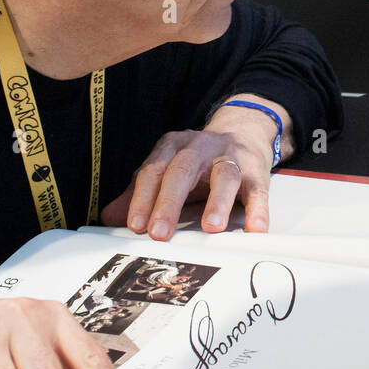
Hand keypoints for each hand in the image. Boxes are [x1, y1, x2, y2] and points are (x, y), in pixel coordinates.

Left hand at [101, 114, 279, 239]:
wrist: (243, 135)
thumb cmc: (199, 164)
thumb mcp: (167, 173)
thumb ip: (140, 195)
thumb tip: (109, 217)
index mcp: (173, 146)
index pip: (153, 170)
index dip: (142, 198)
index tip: (135, 226)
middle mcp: (201, 147)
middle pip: (183, 170)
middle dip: (169, 203)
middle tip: (159, 233)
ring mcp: (231, 157)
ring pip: (224, 176)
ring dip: (217, 202)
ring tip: (212, 227)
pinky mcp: (256, 171)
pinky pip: (258, 190)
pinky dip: (258, 210)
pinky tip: (255, 228)